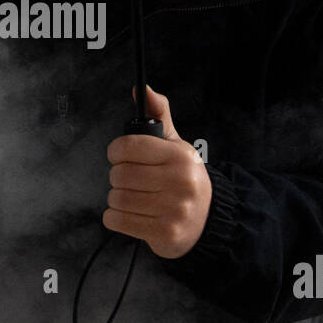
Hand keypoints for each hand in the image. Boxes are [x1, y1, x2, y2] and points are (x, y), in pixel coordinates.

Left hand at [104, 85, 211, 258]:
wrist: (207, 220)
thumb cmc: (183, 178)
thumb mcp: (176, 145)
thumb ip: (158, 115)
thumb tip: (143, 89)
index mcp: (180, 155)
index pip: (128, 146)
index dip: (116, 151)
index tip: (120, 155)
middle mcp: (179, 181)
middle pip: (120, 174)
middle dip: (118, 177)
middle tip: (131, 180)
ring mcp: (173, 209)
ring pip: (117, 198)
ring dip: (117, 198)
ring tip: (134, 198)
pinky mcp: (164, 233)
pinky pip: (117, 220)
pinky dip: (115, 217)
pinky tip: (130, 214)